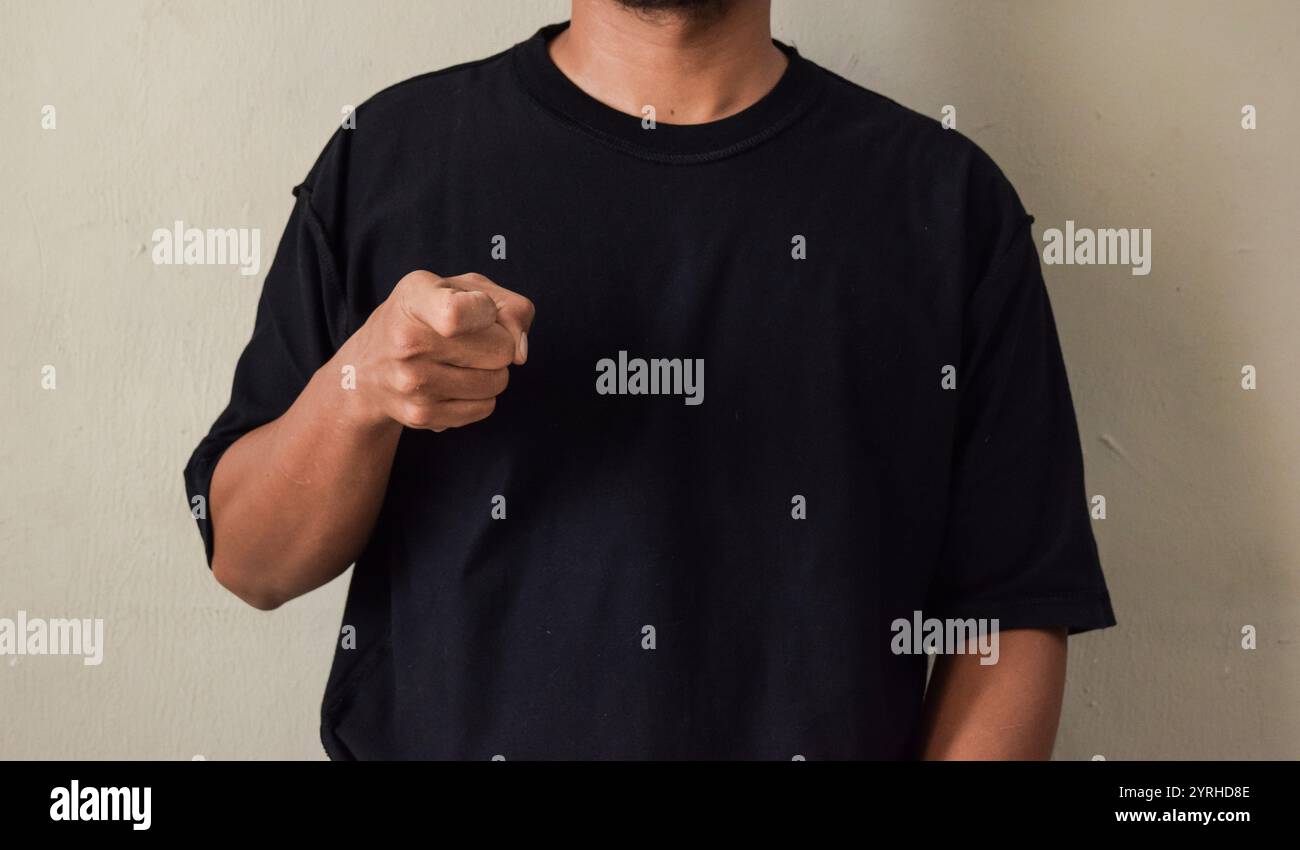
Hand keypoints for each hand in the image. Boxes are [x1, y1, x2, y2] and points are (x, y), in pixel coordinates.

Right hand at [343, 270, 534, 431]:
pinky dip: (480, 396)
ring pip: (497, 382)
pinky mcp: (421, 415)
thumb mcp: (461, 288)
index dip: (487, 311)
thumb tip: (521, 353)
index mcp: (414, 299)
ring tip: (462, 361)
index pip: (459, 313)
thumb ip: (508, 306)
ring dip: (491, 371)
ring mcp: (413, 384)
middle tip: (472, 339)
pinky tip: (453, 383)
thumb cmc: (427, 317)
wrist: (368, 369)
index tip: (480, 309)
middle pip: (500, 350)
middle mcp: (407, 342)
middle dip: (498, 343)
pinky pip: (485, 408)